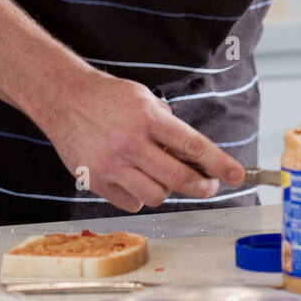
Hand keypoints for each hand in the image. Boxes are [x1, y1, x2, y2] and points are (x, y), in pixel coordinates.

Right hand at [39, 68, 245, 212]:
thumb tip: (196, 157)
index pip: (193, 145)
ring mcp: (111, 165)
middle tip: (210, 186)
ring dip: (166, 190)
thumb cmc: (109, 98)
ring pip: (156, 196)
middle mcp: (130, 142)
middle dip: (203, 186)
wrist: (63, 98)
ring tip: (160, 175)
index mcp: (147, 118)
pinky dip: (139, 196)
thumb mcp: (144, 100)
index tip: (238, 175)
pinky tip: (133, 178)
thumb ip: (169, 127)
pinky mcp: (95, 181)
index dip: (220, 163)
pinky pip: (131, 203)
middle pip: (179, 179)